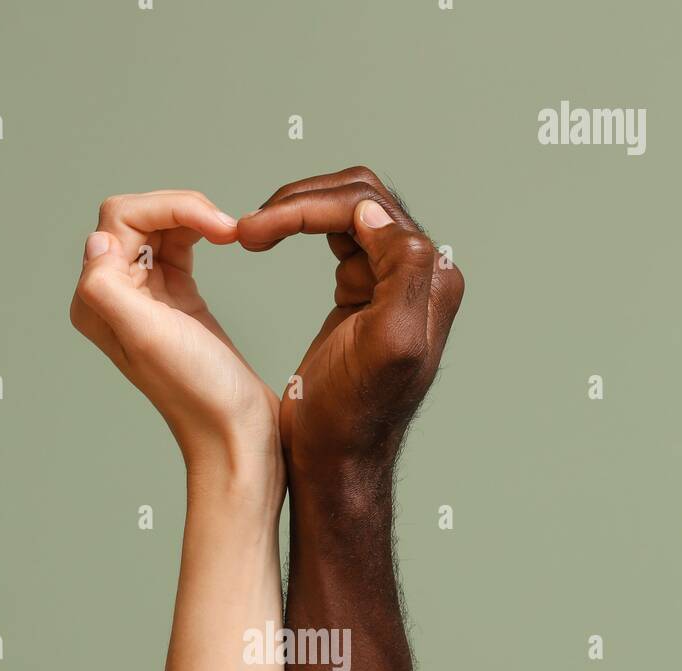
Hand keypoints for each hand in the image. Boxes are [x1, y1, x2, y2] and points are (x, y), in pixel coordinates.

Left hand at [70, 190, 281, 475]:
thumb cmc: (196, 391)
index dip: (166, 209)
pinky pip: (180, 245)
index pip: (119, 220)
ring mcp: (147, 297)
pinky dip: (201, 232)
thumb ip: (106, 286)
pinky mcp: (178, 300)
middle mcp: (114, 296)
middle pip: (139, 217)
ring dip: (194, 219)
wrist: (235, 432)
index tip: (215, 227)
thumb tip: (99, 240)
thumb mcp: (146, 336)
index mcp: (96, 300)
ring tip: (229, 232)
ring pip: (161, 227)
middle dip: (182, 210)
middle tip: (225, 227)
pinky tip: (226, 240)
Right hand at [237, 167, 463, 481]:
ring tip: (252, 232)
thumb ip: (402, 272)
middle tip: (250, 228)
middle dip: (300, 203)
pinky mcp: (362, 291)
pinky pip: (336, 234)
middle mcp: (420, 273)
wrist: (334, 461)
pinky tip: (268, 241)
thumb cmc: (350, 416)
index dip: (309, 209)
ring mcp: (390, 280)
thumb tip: (374, 213)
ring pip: (345, 209)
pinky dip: (300, 228)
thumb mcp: (388, 345)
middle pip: (360, 198)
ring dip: (296, 211)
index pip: (370, 208)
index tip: (256, 232)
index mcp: (431, 280)